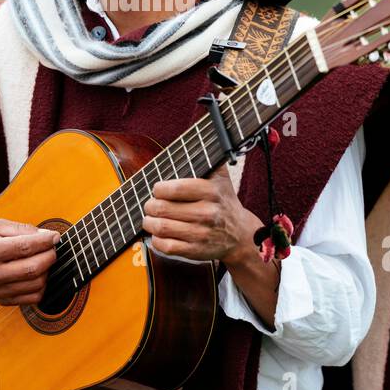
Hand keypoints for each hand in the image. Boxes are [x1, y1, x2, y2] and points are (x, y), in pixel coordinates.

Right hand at [0, 219, 59, 304]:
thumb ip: (23, 229)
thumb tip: (47, 237)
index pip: (24, 247)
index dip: (45, 241)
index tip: (55, 236)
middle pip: (32, 268)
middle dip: (49, 256)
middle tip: (51, 248)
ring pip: (36, 284)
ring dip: (47, 270)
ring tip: (42, 259)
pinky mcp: (3, 300)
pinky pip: (34, 298)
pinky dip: (42, 285)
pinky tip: (37, 274)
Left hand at [141, 166, 259, 264]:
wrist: (240, 235)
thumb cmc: (224, 202)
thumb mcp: (222, 178)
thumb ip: (209, 158)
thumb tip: (195, 138)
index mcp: (212, 192)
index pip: (175, 189)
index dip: (159, 188)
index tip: (158, 189)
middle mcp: (208, 213)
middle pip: (163, 208)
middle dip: (150, 205)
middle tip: (151, 204)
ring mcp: (201, 234)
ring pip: (161, 228)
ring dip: (149, 222)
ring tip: (150, 218)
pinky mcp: (195, 251)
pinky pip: (166, 246)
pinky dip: (156, 240)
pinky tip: (158, 234)